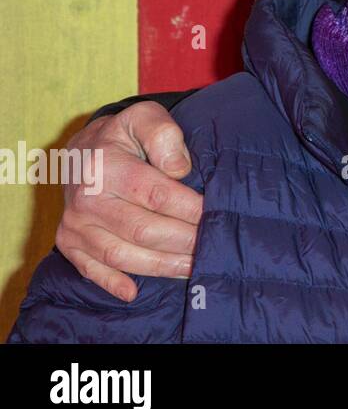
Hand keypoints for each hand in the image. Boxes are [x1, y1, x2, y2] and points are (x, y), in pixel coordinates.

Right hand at [55, 100, 201, 301]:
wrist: (81, 150)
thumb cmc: (123, 135)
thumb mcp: (144, 117)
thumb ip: (163, 134)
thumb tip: (179, 169)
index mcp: (105, 166)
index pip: (156, 194)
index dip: (190, 209)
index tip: (217, 215)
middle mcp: (86, 199)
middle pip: (142, 230)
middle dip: (183, 241)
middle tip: (213, 246)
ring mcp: (74, 224)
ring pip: (121, 255)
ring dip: (160, 266)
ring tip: (193, 267)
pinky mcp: (68, 242)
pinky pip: (91, 269)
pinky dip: (113, 283)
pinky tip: (135, 292)